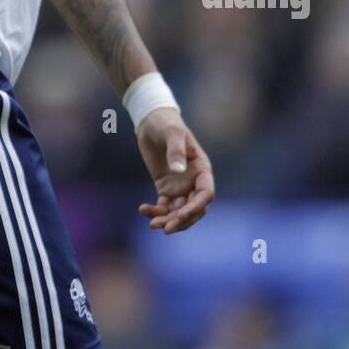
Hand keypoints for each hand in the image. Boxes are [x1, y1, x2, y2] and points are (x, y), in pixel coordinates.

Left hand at [135, 108, 214, 234]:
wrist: (151, 121)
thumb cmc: (166, 124)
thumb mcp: (172, 133)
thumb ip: (176, 151)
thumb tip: (178, 171)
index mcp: (201, 169)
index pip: (205, 194)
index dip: (196, 207)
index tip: (182, 214)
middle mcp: (193, 181)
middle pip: (193, 208)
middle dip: (181, 220)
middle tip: (164, 228)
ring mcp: (180, 186)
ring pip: (178, 211)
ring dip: (167, 220)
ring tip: (152, 224)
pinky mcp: (165, 188)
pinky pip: (163, 206)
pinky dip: (155, 211)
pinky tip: (143, 209)